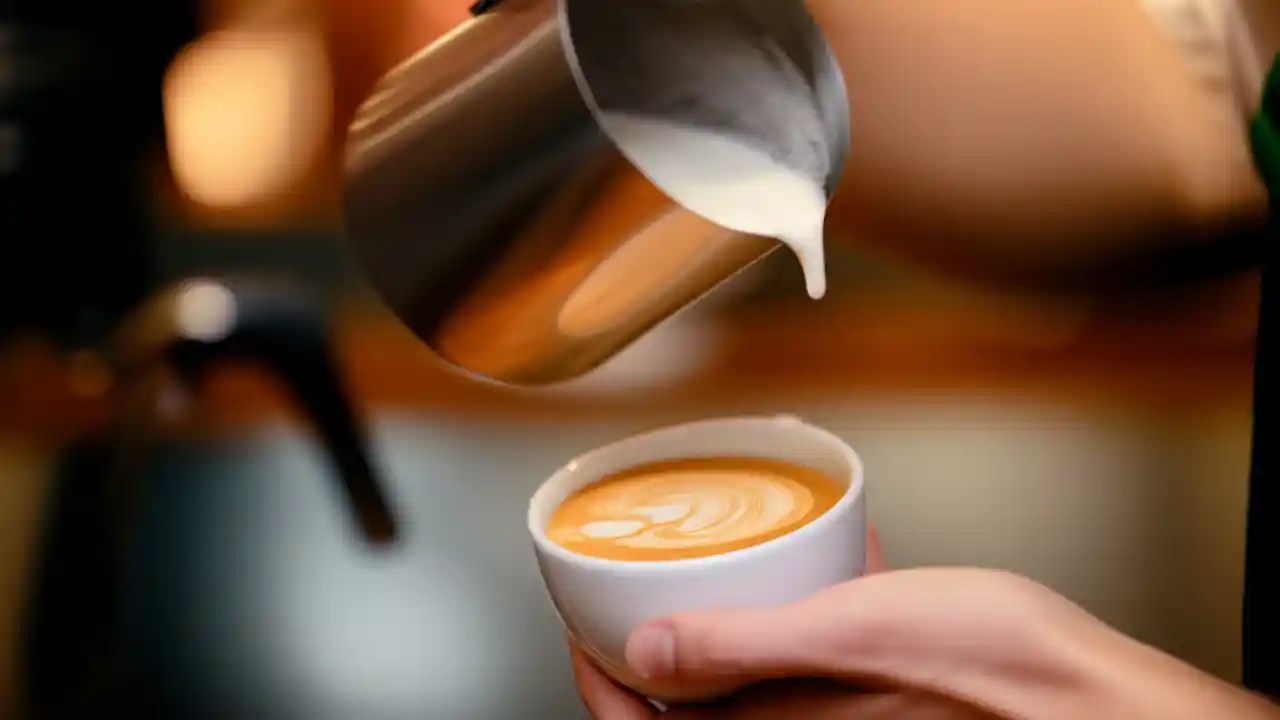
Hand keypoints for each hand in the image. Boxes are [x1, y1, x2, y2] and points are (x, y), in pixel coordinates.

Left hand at [570, 528, 1278, 718]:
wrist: (1091, 695)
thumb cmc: (994, 673)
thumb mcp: (851, 633)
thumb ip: (741, 644)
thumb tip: (646, 649)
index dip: (597, 674)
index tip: (581, 619)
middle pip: (683, 700)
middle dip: (647, 643)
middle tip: (628, 581)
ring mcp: (834, 716)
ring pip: (743, 674)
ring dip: (716, 620)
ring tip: (708, 557)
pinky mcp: (875, 692)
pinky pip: (810, 654)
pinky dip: (798, 608)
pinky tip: (822, 552)